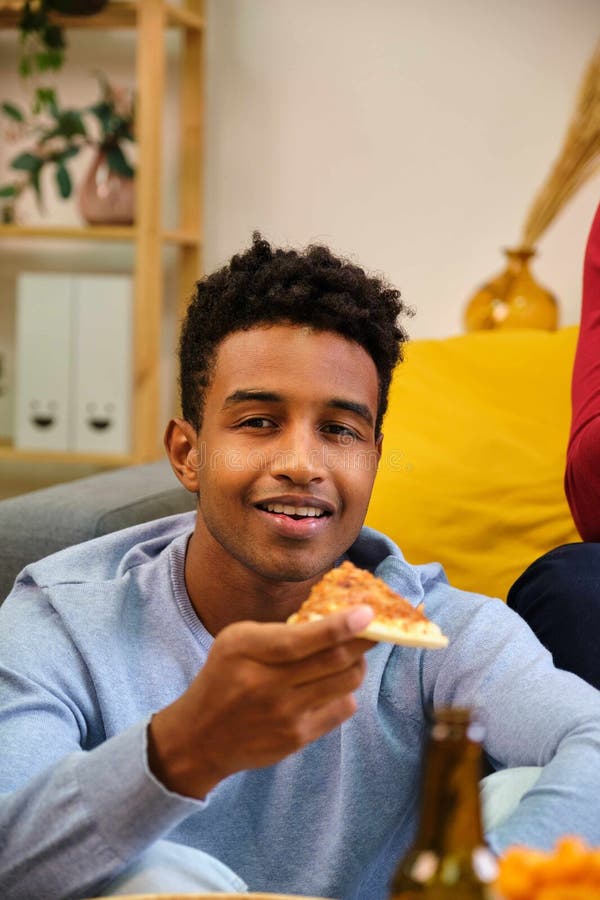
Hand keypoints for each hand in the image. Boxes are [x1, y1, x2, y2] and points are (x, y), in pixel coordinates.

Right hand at [148, 605, 373, 798]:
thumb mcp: (236, 642)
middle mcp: (264, 683)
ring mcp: (283, 714)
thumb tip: (335, 617)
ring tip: (355, 653)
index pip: (300, 638)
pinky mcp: (296, 738)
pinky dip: (347, 691)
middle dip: (364, 640)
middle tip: (379, 627)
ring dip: (359, 664)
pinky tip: (336, 683)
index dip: (339, 625)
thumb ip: (279, 631)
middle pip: (332, 660)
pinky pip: (342, 708)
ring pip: (344, 683)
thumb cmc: (224, 677)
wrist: (200, 737)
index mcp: (245, 649)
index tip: (367, 612)